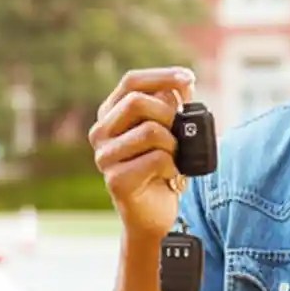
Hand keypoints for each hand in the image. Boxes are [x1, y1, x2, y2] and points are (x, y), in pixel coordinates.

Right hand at [88, 67, 196, 240]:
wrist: (154, 214)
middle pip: (137, 101)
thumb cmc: (162, 168)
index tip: (189, 78)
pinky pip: (157, 159)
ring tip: (172, 159)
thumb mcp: (169, 130)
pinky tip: (168, 176)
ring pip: (151, 131)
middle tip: (179, 134)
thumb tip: (183, 83)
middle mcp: (100, 132)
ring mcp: (105, 157)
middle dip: (168, 114)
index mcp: (110, 114)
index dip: (162, 76)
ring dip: (173, 145)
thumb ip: (173, 105)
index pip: (131, 82)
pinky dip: (173, 166)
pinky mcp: (116, 180)